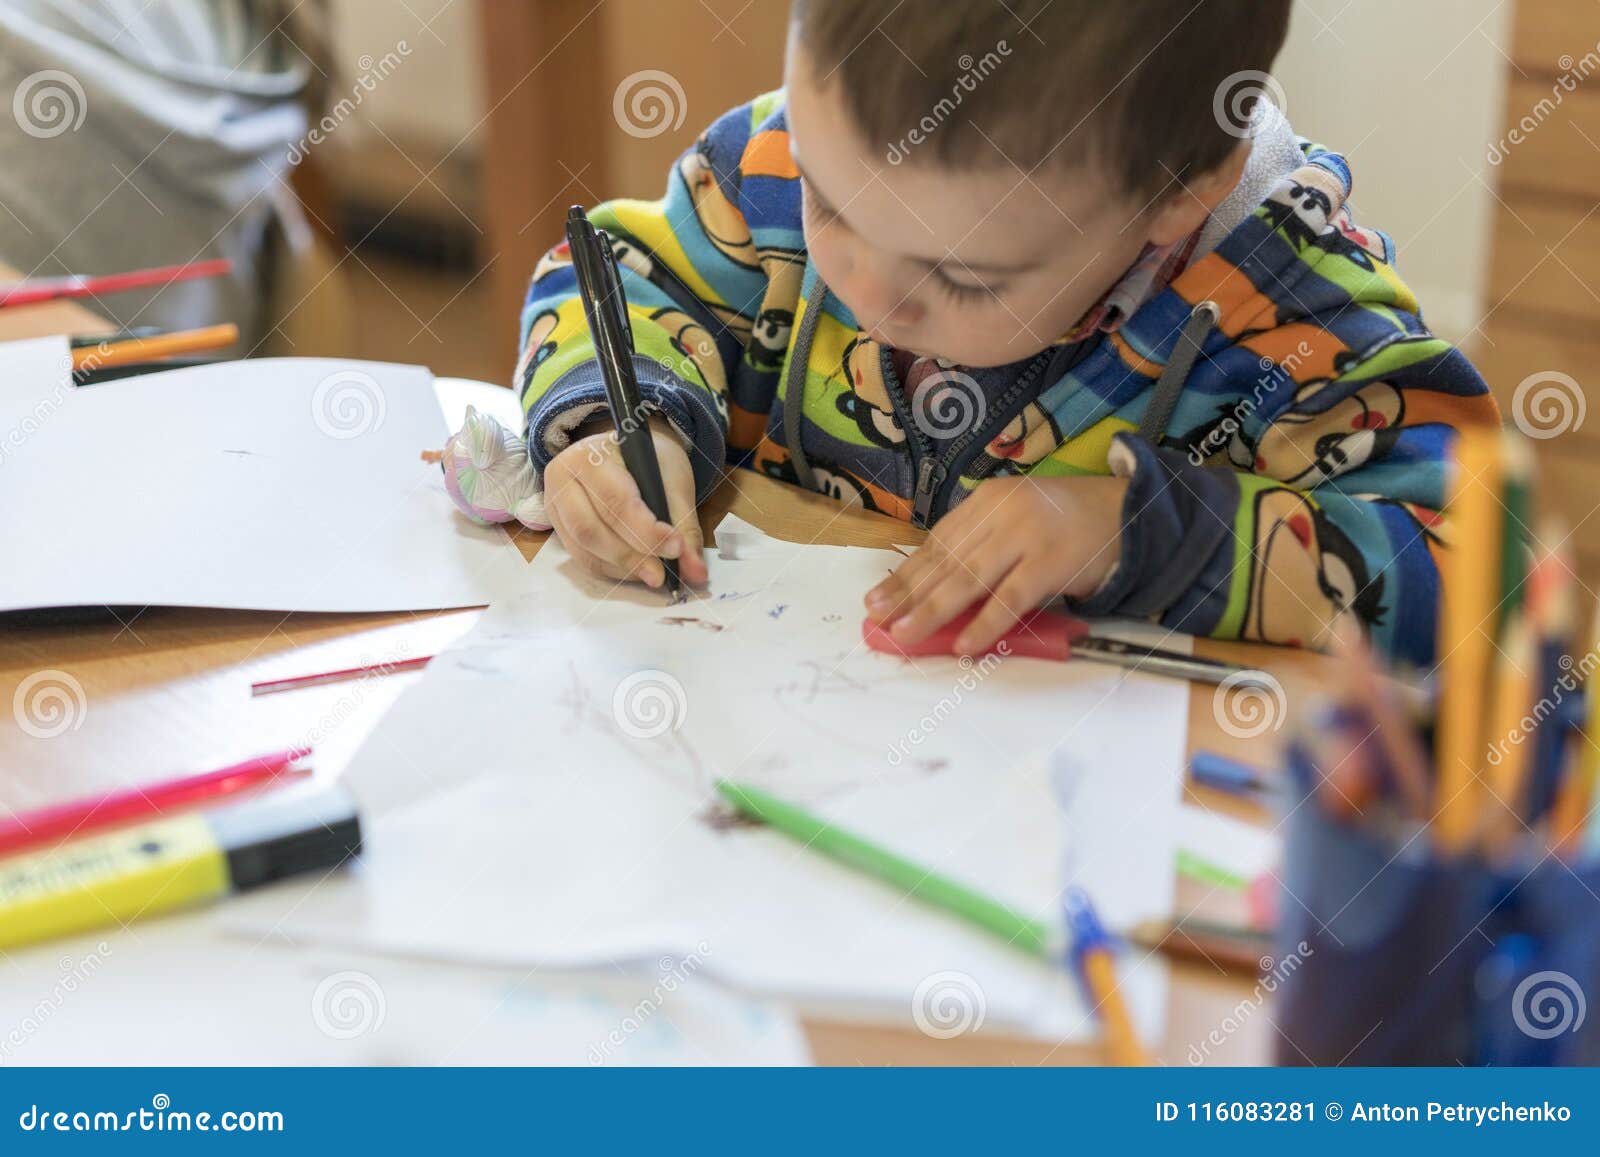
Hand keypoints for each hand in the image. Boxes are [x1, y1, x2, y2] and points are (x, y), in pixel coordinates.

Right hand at [543, 414, 708, 587]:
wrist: (627, 453)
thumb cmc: (650, 462)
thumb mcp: (672, 482)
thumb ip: (684, 527)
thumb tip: (696, 573)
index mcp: (590, 456)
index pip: (615, 500)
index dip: (645, 530)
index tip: (675, 549)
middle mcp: (562, 479)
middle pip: (591, 528)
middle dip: (631, 556)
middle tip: (662, 574)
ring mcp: (555, 506)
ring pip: (584, 548)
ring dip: (622, 568)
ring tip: (654, 574)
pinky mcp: (559, 529)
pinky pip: (583, 559)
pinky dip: (613, 570)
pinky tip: (636, 571)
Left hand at [864, 475, 1128, 653]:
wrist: (1129, 511)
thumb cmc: (1066, 525)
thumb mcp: (1018, 521)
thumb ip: (983, 546)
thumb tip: (934, 593)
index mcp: (987, 501)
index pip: (937, 542)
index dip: (905, 573)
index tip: (876, 598)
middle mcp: (1001, 513)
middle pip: (946, 560)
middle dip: (907, 592)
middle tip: (877, 619)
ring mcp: (1026, 535)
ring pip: (968, 578)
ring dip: (932, 610)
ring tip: (904, 634)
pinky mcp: (1052, 561)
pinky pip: (1010, 598)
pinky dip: (985, 623)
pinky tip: (964, 644)